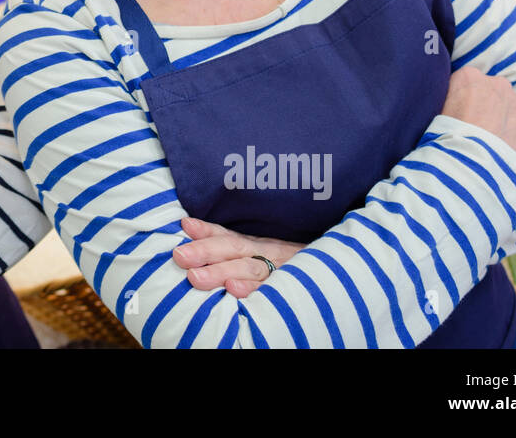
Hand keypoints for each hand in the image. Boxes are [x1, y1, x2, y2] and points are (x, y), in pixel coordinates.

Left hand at [172, 218, 304, 297]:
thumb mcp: (261, 252)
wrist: (335, 274)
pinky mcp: (288, 288)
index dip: (206, 230)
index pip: (228, 234)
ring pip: (248, 269)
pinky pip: (269, 290)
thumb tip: (188, 230)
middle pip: (234, 248)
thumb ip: (230, 244)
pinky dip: (252, 290)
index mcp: (257, 245)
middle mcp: (267, 253)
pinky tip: (234, 290)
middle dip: (205, 251)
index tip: (185, 225)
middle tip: (180, 256)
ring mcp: (279, 271)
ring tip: (196, 278)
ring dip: (221, 271)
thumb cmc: (289, 265)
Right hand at [441, 65, 515, 164]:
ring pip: (515, 109)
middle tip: (479, 131)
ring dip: (507, 122)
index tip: (460, 117)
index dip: (464, 101)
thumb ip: (448, 101)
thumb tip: (451, 105)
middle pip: (495, 93)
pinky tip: (510, 152)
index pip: (467, 83)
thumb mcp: (434, 113)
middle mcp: (498, 84)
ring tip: (495, 145)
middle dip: (489, 108)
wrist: (473, 168)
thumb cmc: (446, 140)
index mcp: (469, 77)